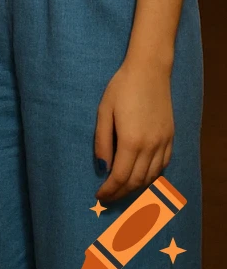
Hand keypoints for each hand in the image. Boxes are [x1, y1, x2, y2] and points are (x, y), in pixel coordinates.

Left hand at [94, 57, 173, 202]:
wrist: (149, 71)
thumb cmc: (122, 87)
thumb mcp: (104, 111)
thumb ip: (102, 141)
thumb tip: (102, 167)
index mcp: (131, 141)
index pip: (120, 177)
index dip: (109, 190)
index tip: (99, 196)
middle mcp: (150, 147)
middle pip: (136, 182)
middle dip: (120, 193)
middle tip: (108, 198)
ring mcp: (163, 143)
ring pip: (151, 177)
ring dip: (135, 188)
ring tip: (121, 189)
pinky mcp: (170, 138)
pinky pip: (162, 166)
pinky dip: (151, 177)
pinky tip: (141, 176)